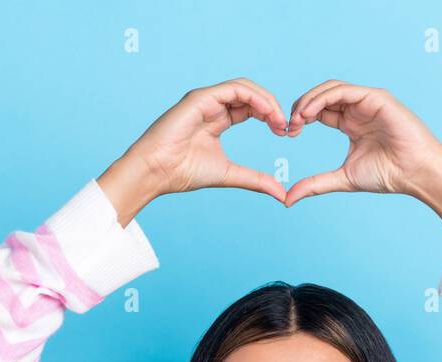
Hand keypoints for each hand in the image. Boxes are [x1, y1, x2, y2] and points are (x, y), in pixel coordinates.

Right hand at [100, 77, 289, 223]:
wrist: (156, 172)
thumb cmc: (183, 172)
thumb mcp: (230, 175)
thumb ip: (255, 180)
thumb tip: (282, 194)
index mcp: (218, 120)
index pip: (250, 108)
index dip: (270, 116)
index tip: (284, 133)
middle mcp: (212, 106)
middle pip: (251, 95)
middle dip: (272, 107)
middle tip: (285, 127)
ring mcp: (205, 100)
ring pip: (244, 87)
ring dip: (266, 101)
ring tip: (277, 119)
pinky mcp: (200, 98)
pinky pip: (233, 89)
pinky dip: (253, 97)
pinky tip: (265, 112)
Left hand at [281, 81, 441, 207]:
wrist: (415, 174)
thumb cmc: (388, 175)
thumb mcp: (343, 178)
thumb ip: (315, 184)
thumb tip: (287, 199)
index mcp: (351, 123)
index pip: (319, 111)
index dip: (301, 118)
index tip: (288, 133)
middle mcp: (358, 109)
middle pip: (322, 96)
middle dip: (301, 107)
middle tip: (289, 125)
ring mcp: (367, 101)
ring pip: (331, 89)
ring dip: (310, 100)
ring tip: (297, 118)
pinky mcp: (376, 98)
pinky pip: (344, 91)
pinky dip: (324, 98)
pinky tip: (310, 112)